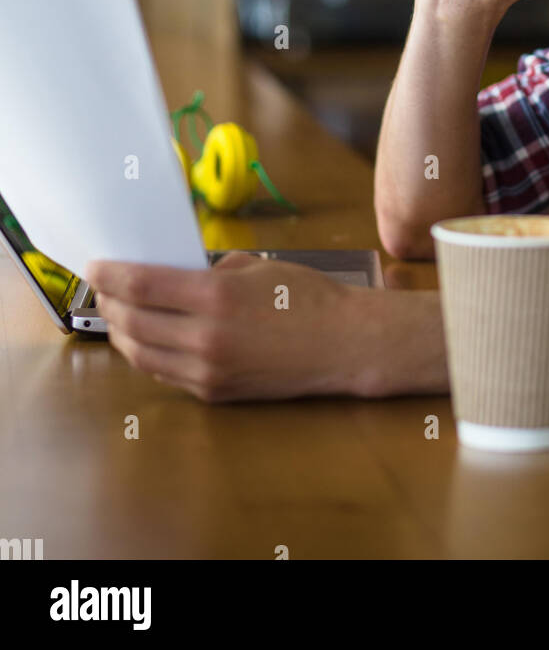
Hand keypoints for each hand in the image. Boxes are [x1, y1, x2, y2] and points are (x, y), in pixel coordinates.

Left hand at [85, 252, 369, 402]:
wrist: (342, 344)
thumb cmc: (305, 297)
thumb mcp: (255, 267)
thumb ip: (209, 271)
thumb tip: (173, 274)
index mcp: (217, 297)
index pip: (142, 286)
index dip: (110, 276)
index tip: (95, 266)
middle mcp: (206, 339)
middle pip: (132, 322)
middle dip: (109, 303)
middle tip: (104, 288)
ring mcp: (208, 371)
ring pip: (141, 355)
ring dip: (122, 332)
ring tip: (119, 314)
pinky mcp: (214, 393)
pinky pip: (165, 374)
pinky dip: (148, 354)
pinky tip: (148, 338)